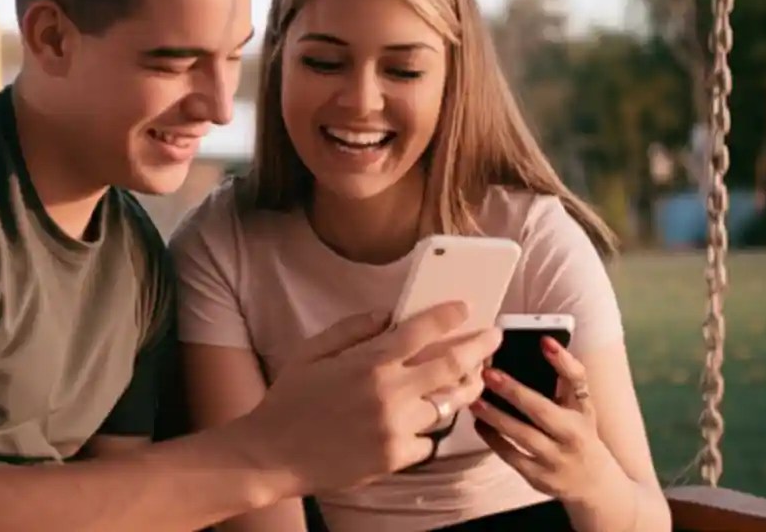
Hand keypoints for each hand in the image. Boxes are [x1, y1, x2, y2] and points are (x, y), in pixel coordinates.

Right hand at [235, 302, 502, 495]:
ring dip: (461, 389)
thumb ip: (352, 329)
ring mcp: (395, 427)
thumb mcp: (312, 352)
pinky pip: (429, 439)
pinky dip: (428, 428)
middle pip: (451, 365)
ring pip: (448, 404)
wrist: (272, 455)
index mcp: (367, 362)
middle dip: (479, 347)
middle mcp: (388, 393)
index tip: (464, 308)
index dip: (449, 315)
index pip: (422, 330)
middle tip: (492, 337)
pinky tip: (423, 418)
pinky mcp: (396, 457)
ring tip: (470, 378)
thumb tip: (386, 315)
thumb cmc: (290, 401)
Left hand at [470, 336, 622, 503]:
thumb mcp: (581, 407)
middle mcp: (573, 434)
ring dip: (495, 416)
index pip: (577, 381)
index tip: (543, 341)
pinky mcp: (538, 477)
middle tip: (488, 373)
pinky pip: (510, 456)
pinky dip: (492, 439)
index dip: (562, 360)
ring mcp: (555, 458)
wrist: (594, 485)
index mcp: (583, 410)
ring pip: (522, 435)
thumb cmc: (580, 434)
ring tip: (474, 399)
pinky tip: (479, 423)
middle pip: (542, 410)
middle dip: (514, 391)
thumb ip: (565, 380)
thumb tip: (540, 344)